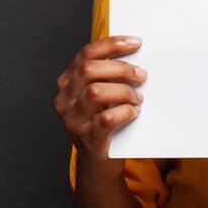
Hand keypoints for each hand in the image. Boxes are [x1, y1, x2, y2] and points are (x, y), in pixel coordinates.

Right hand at [53, 35, 147, 181]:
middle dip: (121, 68)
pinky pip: (107, 118)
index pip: (87, 53)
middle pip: (90, 69)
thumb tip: (135, 54)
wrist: (98, 164)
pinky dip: (125, 112)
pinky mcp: (88, 139)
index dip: (112, 44)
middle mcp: (65, 100)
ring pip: (96, 92)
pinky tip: (134, 112)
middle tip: (142, 75)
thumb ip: (108, 76)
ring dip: (124, 92)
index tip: (136, 42)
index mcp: (67, 83)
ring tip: (137, 98)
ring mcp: (73, 120)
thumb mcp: (101, 95)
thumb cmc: (103, 122)